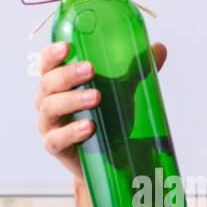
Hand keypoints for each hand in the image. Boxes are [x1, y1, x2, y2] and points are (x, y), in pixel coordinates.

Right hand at [35, 40, 167, 180]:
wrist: (105, 159)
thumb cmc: (105, 118)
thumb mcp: (119, 92)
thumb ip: (134, 72)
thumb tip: (159, 48)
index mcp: (59, 83)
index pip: (47, 64)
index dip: (52, 54)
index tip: (66, 46)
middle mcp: (48, 101)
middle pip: (48, 83)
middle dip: (68, 74)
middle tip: (90, 69)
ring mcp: (49, 125)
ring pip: (50, 108)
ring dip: (72, 100)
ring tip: (96, 97)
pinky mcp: (55, 146)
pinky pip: (57, 138)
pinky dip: (71, 132)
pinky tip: (89, 127)